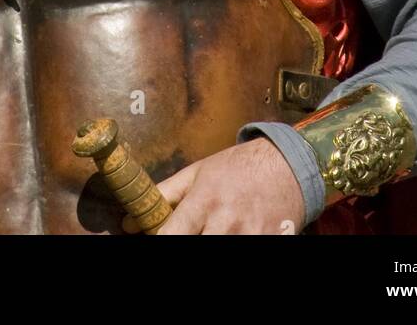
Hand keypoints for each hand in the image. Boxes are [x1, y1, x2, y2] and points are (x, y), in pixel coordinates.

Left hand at [147, 137, 306, 235]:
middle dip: (191, 242)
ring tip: (214, 230)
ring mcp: (249, 234)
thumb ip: (164, 196)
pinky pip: (245, 251)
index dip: (160, 241)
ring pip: (221, 251)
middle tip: (194, 232)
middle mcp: (226, 219)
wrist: (286, 165)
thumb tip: (129, 222)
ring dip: (213, 241)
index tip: (155, 240)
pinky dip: (237, 242)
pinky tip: (235, 232)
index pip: (172, 235)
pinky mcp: (269, 242)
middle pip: (197, 247)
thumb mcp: (198, 172)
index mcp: (204, 199)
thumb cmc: (237, 167)